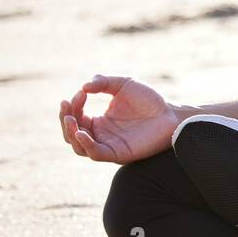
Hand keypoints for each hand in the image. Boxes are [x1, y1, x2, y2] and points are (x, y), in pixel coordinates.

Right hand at [59, 74, 178, 163]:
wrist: (171, 113)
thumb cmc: (149, 100)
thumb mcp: (123, 84)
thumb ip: (103, 82)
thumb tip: (83, 86)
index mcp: (100, 121)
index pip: (76, 117)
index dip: (73, 106)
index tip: (80, 93)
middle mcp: (102, 136)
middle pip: (72, 134)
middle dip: (65, 120)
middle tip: (67, 105)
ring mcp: (109, 146)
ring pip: (79, 147)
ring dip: (70, 133)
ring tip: (72, 120)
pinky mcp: (118, 154)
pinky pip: (96, 154)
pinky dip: (86, 145)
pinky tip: (82, 132)